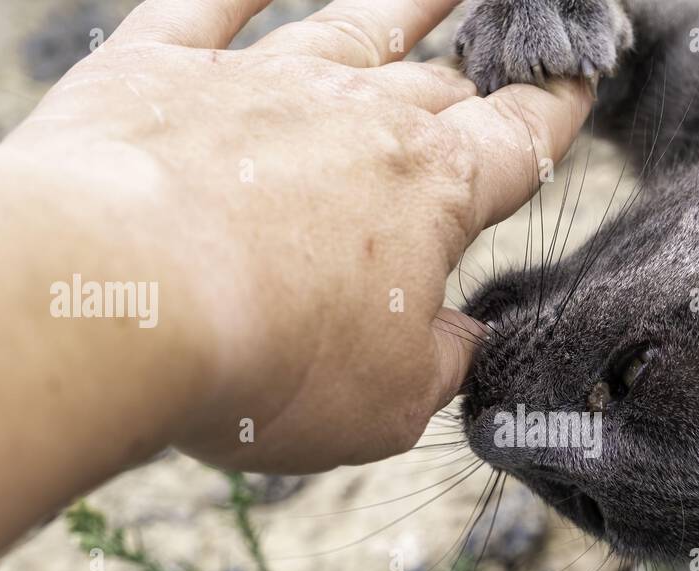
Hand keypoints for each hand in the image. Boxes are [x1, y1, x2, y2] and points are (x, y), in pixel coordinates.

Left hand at [2, 0, 592, 470]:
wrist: (119, 304)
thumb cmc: (272, 362)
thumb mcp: (391, 402)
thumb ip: (441, 362)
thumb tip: (461, 340)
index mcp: (430, 193)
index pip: (517, 139)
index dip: (555, 111)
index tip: (579, 82)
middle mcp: (357, 117)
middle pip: (436, 84)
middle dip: (477, 72)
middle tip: (499, 55)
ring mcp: (258, 83)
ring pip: (351, 21)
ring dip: (405, 1)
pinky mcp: (155, 70)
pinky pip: (206, 5)